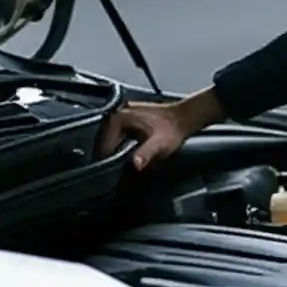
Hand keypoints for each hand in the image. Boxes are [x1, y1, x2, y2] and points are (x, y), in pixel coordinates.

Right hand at [99, 88, 226, 168]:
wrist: (184, 118)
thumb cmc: (173, 131)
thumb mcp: (159, 146)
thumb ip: (146, 154)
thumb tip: (135, 163)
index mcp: (119, 118)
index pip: (103, 146)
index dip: (107, 162)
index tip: (112, 173)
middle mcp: (117, 113)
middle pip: (103, 142)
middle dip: (109, 156)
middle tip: (118, 169)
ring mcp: (122, 113)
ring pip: (109, 138)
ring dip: (113, 151)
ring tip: (122, 162)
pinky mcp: (128, 116)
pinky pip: (117, 134)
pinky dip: (119, 144)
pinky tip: (127, 152)